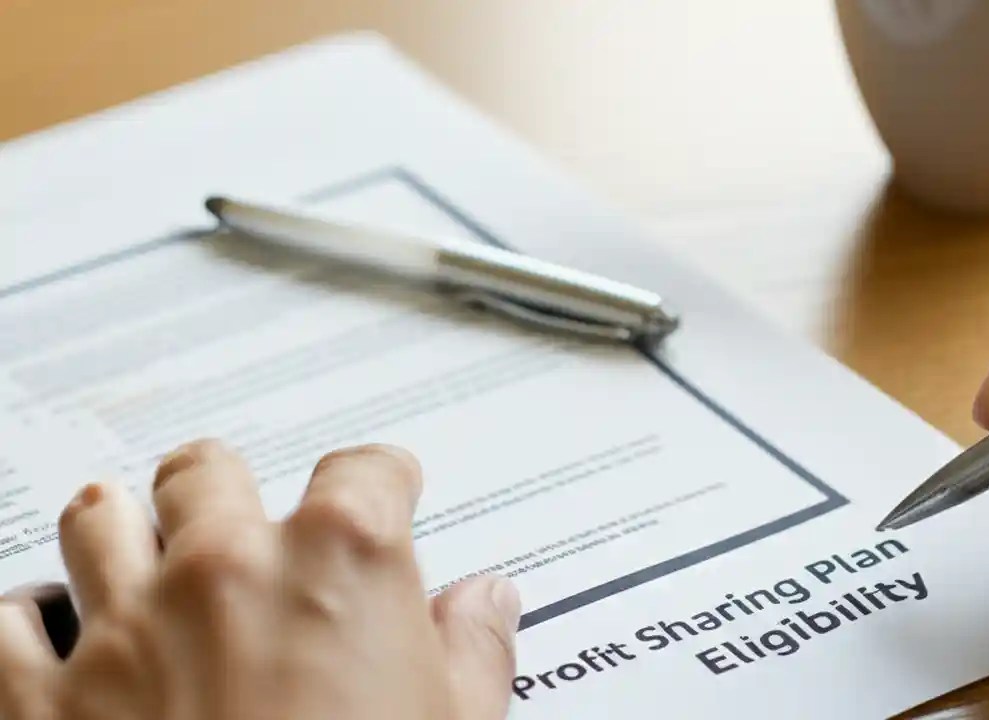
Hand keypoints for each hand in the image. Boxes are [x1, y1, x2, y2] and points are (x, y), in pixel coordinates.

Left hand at [0, 440, 519, 719]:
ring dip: (124, 529)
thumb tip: (487, 605)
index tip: (384, 487)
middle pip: (211, 473)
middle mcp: (227, 570)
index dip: (381, 478)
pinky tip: (50, 627)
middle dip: (228, 488)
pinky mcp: (39, 700)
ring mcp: (126, 628)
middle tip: (243, 518)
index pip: (365, 470)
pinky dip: (29, 619)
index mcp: (339, 561)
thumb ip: (474, 649)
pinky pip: (10, 623)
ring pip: (100, 518)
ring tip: (142, 548)